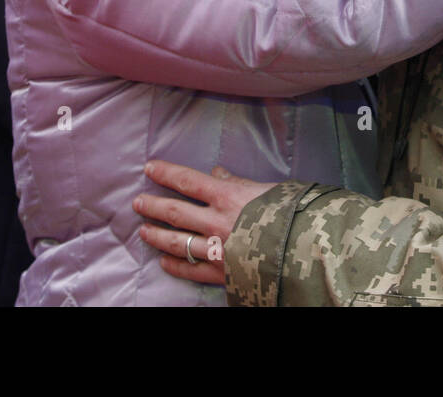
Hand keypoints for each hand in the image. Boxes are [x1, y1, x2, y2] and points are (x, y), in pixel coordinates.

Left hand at [134, 161, 277, 285]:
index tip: (149, 168)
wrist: (304, 249)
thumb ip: (238, 182)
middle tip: (137, 203)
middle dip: (152, 206)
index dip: (166, 173)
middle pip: (174, 211)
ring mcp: (216, 248)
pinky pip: (190, 269)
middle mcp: (216, 221)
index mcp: (228, 195)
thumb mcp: (266, 189)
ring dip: (157, 235)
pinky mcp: (221, 273)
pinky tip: (163, 261)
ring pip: (176, 241)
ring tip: (143, 231)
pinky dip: (175, 265)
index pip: (187, 180)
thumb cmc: (290, 213)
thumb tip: (218, 171)